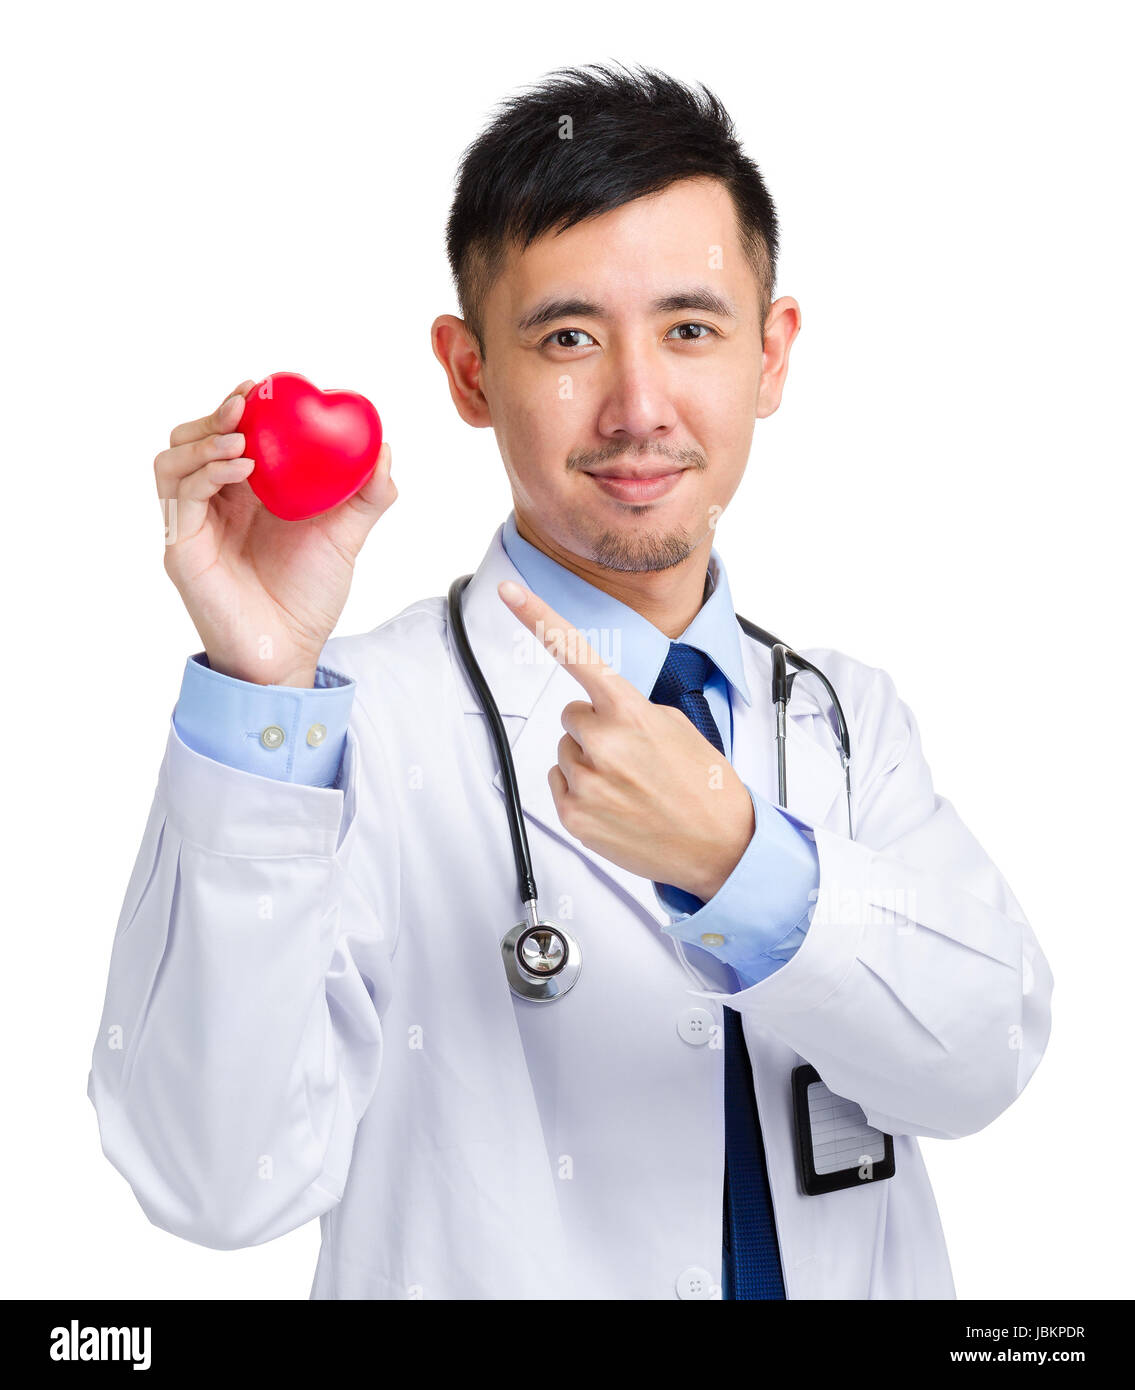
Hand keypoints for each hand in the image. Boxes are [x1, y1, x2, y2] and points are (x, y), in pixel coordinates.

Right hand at [155, 381, 396, 685]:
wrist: (289, 651)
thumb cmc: (309, 597)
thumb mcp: (346, 538)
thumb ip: (366, 495)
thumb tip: (384, 449)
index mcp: (244, 494)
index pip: (227, 435)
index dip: (237, 406)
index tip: (261, 385)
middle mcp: (212, 504)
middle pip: (190, 439)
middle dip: (214, 414)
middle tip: (245, 401)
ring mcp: (192, 525)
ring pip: (172, 461)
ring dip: (202, 439)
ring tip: (240, 437)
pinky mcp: (181, 547)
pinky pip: (180, 496)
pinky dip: (205, 472)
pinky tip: (239, 466)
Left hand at [498, 579, 754, 899]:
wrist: (720, 845)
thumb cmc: (703, 785)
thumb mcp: (675, 726)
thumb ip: (630, 709)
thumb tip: (598, 712)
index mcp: (629, 711)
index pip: (576, 652)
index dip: (537, 617)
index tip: (508, 589)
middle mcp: (602, 742)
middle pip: (572, 716)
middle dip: (596, 729)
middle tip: (633, 756)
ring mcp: (586, 780)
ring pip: (566, 751)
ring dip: (591, 762)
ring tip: (630, 784)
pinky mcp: (574, 814)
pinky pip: (559, 783)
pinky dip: (582, 791)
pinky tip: (616, 803)